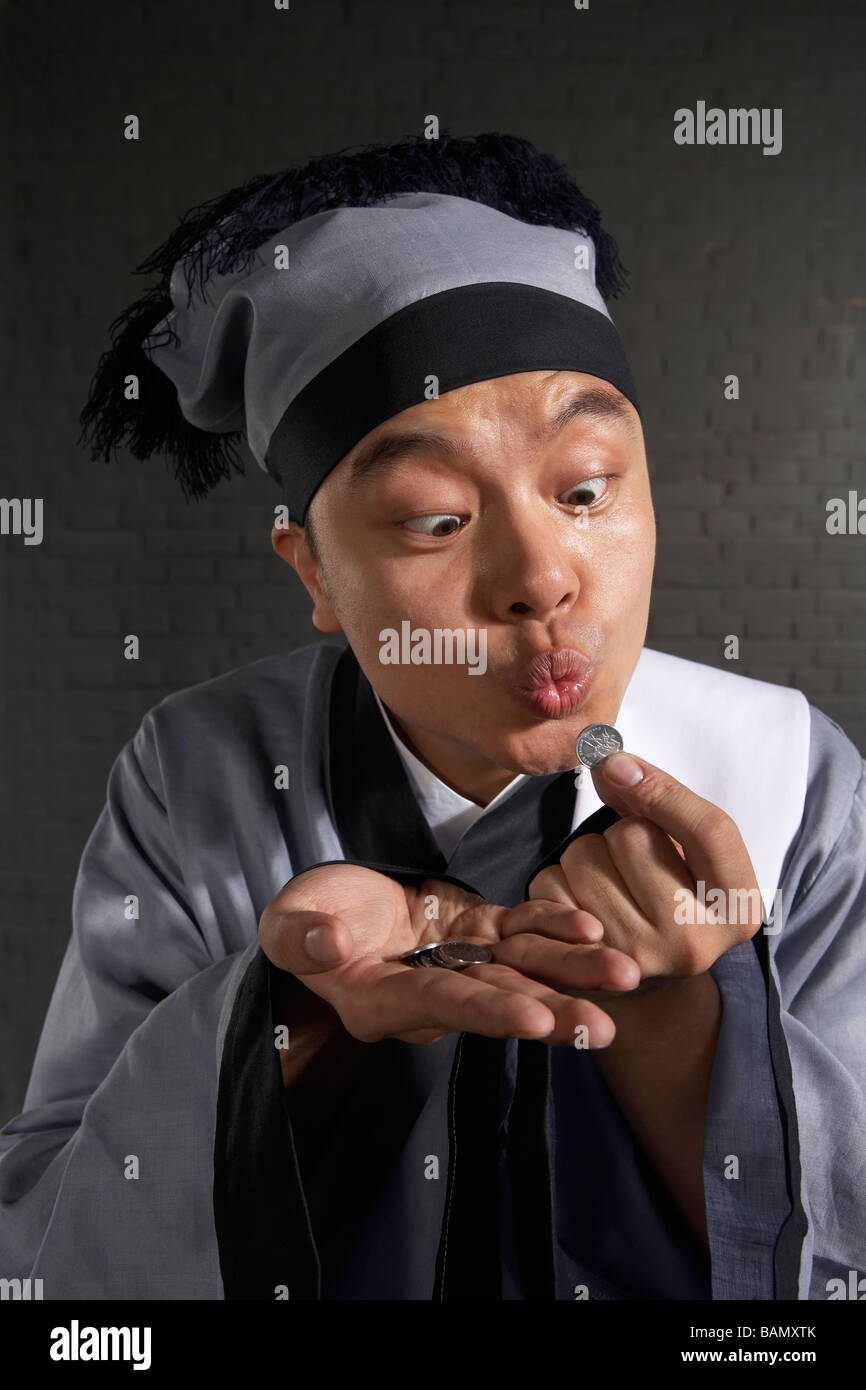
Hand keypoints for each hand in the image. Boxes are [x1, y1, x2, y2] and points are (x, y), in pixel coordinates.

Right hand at [258, 863, 640, 1047]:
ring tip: (625, 975)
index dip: (487, 1014)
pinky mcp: (478, 932)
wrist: (335, 907)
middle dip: (552, 1011)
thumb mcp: (289, 925)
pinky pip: (521, 930)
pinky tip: (590, 927)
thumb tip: (324, 945)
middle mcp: (431, 993)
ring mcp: (460, 962)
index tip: (533, 1022)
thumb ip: (302, 935)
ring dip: (572, 972)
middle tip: (604, 1026)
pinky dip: (554, 927)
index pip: (441, 1007)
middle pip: (497, 1003)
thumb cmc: (305, 921)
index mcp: (382, 1001)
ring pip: (522, 970)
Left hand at [525, 750, 763, 991]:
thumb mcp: (690, 848)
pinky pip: (550, 886)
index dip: (660, 786)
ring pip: (584, 856)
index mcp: (739, 909)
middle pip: (632, 837)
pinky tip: (581, 899)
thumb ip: (660, 796)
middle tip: (634, 862)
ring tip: (610, 882)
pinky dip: (556, 879)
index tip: (618, 762)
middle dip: (621, 832)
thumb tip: (609, 761)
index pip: (709, 830)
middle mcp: (695, 943)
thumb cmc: (673, 892)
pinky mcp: (586, 962)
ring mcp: (639, 958)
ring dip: (586, 854)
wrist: (647, 966)